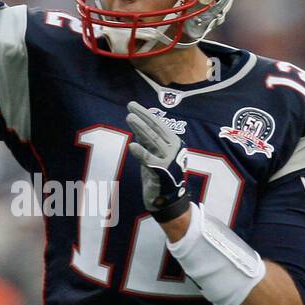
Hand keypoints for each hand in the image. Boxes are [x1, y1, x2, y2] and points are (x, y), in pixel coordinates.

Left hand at [126, 101, 190, 221]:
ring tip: (130, 118)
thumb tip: (138, 124)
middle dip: (142, 116)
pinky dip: (141, 153)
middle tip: (130, 107)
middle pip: (155, 129)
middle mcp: (173, 149)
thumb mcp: (155, 154)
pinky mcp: (161, 172)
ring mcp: (168, 160)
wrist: (168, 199)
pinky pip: (149, 160)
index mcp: (174, 142)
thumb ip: (148, 141)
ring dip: (141, 128)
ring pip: (153, 141)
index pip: (157, 124)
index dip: (145, 114)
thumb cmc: (161, 174)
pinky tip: (132, 146)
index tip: (133, 106)